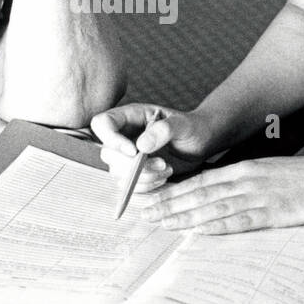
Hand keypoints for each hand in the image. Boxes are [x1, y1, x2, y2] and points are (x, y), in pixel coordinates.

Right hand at [91, 103, 214, 193]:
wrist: (202, 144)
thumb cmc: (192, 128)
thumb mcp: (183, 124)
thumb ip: (163, 130)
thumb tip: (141, 146)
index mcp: (130, 116)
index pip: (102, 124)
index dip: (112, 139)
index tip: (134, 151)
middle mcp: (124, 136)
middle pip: (107, 153)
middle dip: (133, 165)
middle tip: (162, 162)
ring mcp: (127, 156)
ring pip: (117, 173)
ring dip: (143, 177)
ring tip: (167, 168)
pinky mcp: (135, 173)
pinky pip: (128, 186)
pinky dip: (146, 186)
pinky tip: (164, 176)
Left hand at [137, 157, 303, 234]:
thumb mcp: (269, 174)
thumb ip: (243, 185)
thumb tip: (219, 198)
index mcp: (244, 169)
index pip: (200, 181)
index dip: (173, 192)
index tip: (152, 200)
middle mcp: (245, 180)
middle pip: (199, 193)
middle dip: (169, 204)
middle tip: (144, 214)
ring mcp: (259, 195)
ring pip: (213, 206)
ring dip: (184, 216)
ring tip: (161, 224)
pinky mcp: (273, 212)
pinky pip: (239, 220)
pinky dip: (216, 226)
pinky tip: (198, 231)